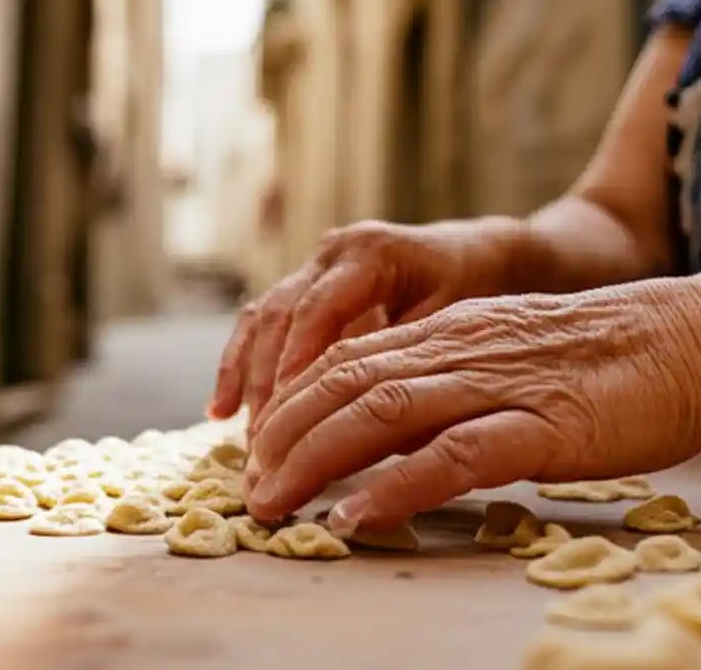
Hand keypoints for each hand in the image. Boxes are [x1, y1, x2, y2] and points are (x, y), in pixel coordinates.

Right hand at [208, 218, 526, 424]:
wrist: (479, 254)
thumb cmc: (475, 287)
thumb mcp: (455, 317)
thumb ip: (411, 356)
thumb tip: (375, 418)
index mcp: (370, 253)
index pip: (318, 309)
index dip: (296, 361)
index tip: (283, 414)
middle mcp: (332, 254)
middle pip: (280, 317)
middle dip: (266, 384)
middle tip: (261, 446)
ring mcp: (312, 270)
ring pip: (262, 322)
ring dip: (247, 380)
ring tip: (240, 439)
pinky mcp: (303, 291)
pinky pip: (261, 327)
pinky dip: (242, 368)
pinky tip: (221, 412)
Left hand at [242, 281, 700, 529]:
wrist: (689, 342)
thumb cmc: (601, 359)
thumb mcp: (505, 352)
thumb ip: (445, 375)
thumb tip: (385, 420)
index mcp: (447, 332)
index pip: (344, 362)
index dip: (290, 405)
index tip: (256, 449)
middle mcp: (458, 350)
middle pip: (343, 385)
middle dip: (282, 437)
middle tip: (248, 488)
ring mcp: (497, 385)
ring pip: (380, 414)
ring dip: (314, 460)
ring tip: (273, 502)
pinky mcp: (540, 426)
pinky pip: (453, 455)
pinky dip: (395, 486)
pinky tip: (356, 515)